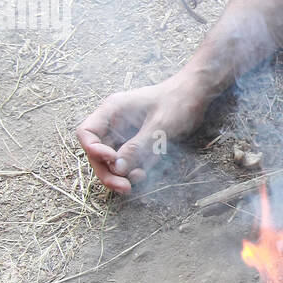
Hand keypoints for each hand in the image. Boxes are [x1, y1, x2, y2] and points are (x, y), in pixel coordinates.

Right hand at [76, 76, 208, 192]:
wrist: (196, 94)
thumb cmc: (178, 102)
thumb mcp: (160, 125)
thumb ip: (138, 146)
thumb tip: (117, 168)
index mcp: (112, 110)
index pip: (87, 133)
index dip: (93, 150)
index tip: (112, 160)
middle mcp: (114, 123)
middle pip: (97, 152)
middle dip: (107, 172)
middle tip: (123, 187)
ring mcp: (125, 134)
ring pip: (112, 161)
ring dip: (119, 175)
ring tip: (133, 184)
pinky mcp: (137, 143)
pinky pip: (128, 161)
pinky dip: (132, 171)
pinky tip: (143, 175)